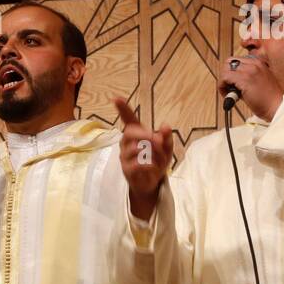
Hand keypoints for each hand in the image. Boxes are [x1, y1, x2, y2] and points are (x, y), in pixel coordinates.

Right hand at [114, 98, 173, 220]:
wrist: (151, 184)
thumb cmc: (157, 162)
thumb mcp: (167, 149)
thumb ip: (167, 138)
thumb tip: (165, 125)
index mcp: (136, 135)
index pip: (128, 119)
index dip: (123, 109)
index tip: (116, 98)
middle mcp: (126, 143)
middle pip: (130, 132)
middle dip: (146, 135)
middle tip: (159, 140)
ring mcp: (124, 156)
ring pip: (138, 149)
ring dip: (153, 154)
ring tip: (159, 161)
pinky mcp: (126, 169)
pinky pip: (138, 163)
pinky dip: (150, 166)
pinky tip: (153, 168)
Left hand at [219, 52, 282, 121]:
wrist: (278, 107)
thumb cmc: (269, 98)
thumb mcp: (259, 81)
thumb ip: (246, 76)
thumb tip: (230, 80)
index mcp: (259, 62)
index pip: (236, 60)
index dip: (231, 72)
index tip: (233, 83)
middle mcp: (254, 63)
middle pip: (228, 62)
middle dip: (225, 75)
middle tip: (229, 87)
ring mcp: (250, 70)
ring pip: (225, 70)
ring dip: (223, 82)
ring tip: (229, 92)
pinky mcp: (245, 79)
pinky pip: (224, 78)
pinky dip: (222, 87)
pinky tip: (229, 95)